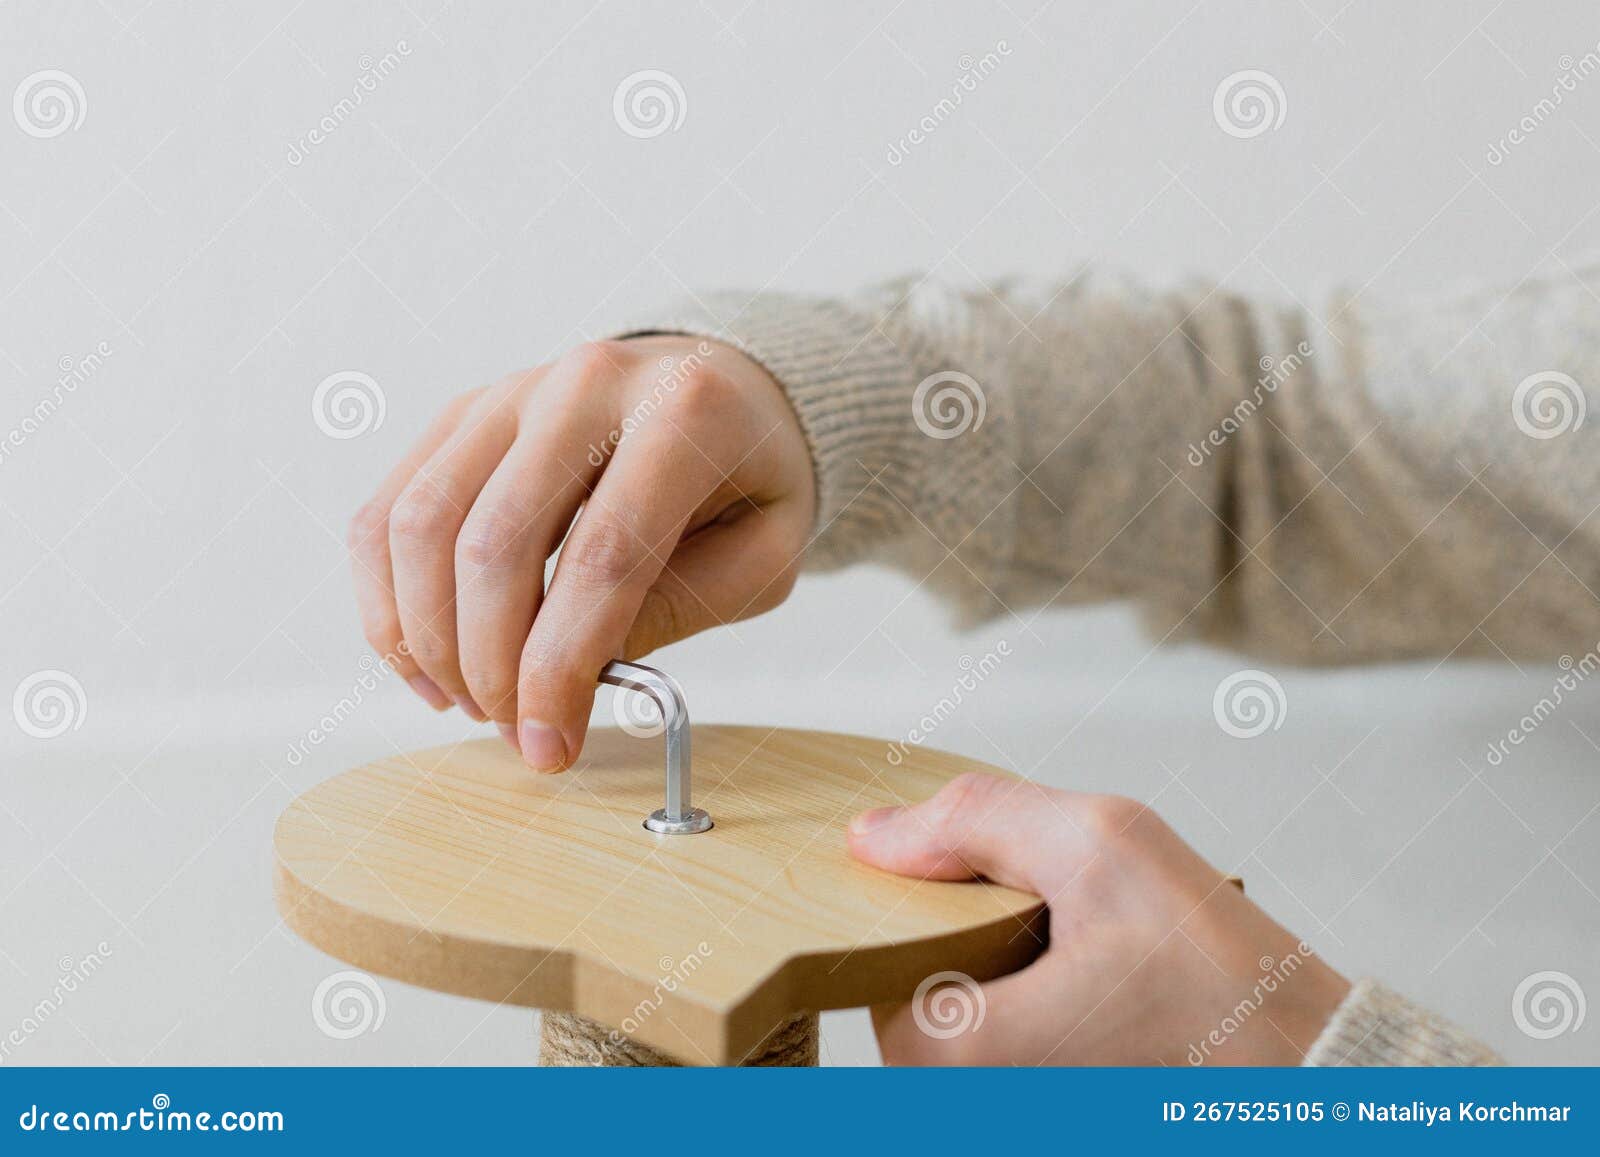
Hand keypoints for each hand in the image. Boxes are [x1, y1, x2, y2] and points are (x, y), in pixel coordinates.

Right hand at [349, 337, 814, 769]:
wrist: (723, 388)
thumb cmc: (748, 477)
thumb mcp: (761, 554)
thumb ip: (677, 610)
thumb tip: (572, 681)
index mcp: (682, 411)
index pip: (603, 554)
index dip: (562, 666)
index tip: (551, 744)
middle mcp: (584, 384)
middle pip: (497, 542)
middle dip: (491, 664)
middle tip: (516, 731)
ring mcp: (511, 392)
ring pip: (421, 525)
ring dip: (429, 638)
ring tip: (471, 701)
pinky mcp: (462, 414)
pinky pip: (388, 511)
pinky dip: (389, 600)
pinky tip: (425, 660)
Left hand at [848, 773, 1351, 1064]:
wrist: (1322, 1075)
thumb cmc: (1223, 978)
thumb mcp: (1100, 847)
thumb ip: (973, 820)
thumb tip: (871, 835)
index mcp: (950, 1055)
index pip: (877, 953)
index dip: (931, 898)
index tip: (1007, 883)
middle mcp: (966, 1105)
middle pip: (922, 985)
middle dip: (979, 933)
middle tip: (1070, 919)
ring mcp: (1011, 1114)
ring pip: (972, 1014)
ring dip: (1019, 967)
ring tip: (1102, 955)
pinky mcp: (1053, 1111)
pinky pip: (1017, 1049)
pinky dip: (1049, 1004)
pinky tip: (1113, 987)